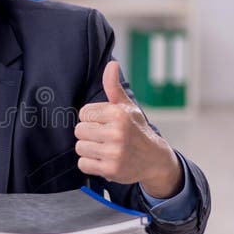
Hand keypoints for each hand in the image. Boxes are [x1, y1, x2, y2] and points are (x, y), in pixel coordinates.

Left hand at [74, 60, 182, 198]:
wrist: (154, 159)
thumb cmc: (136, 130)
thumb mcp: (127, 106)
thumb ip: (113, 86)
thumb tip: (112, 63)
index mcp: (118, 114)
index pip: (83, 113)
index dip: (92, 119)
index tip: (105, 123)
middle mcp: (116, 133)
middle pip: (79, 131)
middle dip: (89, 134)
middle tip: (104, 137)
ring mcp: (113, 152)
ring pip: (80, 147)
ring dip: (89, 149)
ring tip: (105, 148)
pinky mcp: (110, 170)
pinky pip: (83, 164)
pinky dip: (90, 163)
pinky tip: (104, 159)